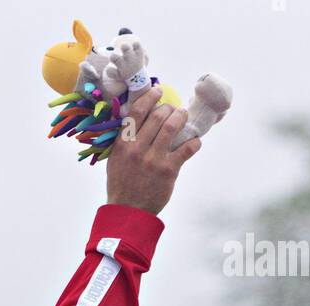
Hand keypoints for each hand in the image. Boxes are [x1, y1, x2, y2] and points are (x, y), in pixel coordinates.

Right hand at [105, 87, 201, 215]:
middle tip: (173, 110)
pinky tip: (194, 142)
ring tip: (184, 116)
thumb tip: (140, 120)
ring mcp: (154, 159)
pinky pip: (187, 148)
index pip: (137, 112)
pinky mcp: (169, 170)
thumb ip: (125, 141)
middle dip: (169, 108)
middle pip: (157, 116)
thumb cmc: (121, 184)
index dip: (150, 97)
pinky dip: (194, 142)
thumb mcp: (116, 160)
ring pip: (172, 127)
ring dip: (181, 118)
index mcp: (123, 144)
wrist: (128, 211)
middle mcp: (137, 149)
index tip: (159, 91)